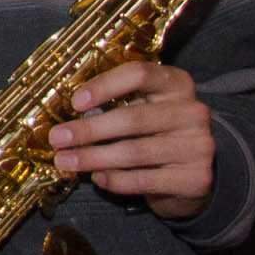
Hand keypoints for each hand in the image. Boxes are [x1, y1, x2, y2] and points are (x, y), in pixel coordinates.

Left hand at [52, 59, 215, 217]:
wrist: (196, 173)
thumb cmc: (156, 133)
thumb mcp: (144, 108)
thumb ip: (116, 105)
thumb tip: (66, 120)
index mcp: (177, 84)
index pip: (139, 74)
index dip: (104, 85)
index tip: (75, 102)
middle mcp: (192, 112)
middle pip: (133, 118)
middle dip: (88, 130)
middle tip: (57, 138)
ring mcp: (198, 146)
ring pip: (134, 151)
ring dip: (93, 158)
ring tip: (65, 162)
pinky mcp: (195, 178)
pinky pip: (143, 180)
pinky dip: (114, 180)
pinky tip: (96, 177)